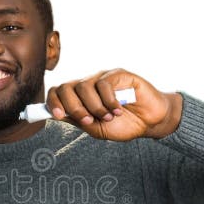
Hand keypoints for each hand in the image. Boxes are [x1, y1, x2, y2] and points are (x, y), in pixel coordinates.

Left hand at [46, 68, 181, 140]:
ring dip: (94, 107)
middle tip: (89, 121)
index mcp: (80, 98)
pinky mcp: (118, 74)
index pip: (58, 92)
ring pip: (84, 87)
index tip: (58, 116)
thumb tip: (56, 115)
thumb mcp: (96, 128)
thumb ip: (77, 121)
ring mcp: (102, 78)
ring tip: (108, 117)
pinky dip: (109, 101)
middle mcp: (88, 84)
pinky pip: (104, 84)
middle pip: (66, 87)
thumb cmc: (123, 125)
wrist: (149, 122)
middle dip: (74, 107)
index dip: (53, 102)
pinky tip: (118, 110)